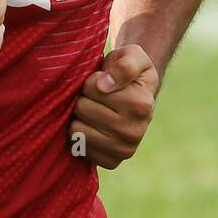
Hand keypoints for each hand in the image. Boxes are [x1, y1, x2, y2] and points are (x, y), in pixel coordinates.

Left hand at [68, 45, 158, 169]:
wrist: (138, 96)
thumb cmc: (130, 71)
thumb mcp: (133, 55)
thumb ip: (124, 64)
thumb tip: (105, 85)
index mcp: (141, 105)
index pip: (91, 88)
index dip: (91, 81)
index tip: (103, 82)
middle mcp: (135, 132)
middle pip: (82, 108)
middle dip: (84, 98)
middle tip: (97, 98)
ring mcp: (124, 150)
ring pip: (76, 130)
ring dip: (79, 117)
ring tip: (94, 112)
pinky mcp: (111, 162)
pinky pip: (79, 148)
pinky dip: (80, 136)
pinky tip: (92, 128)